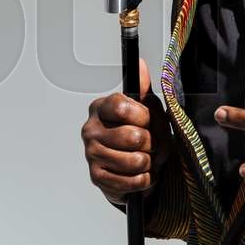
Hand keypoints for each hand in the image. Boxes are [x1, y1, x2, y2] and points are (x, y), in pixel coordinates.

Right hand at [80, 58, 173, 206]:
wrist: (133, 169)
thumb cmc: (139, 135)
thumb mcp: (146, 110)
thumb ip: (143, 89)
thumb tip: (139, 64)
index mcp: (101, 108)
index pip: (122, 107)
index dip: (144, 116)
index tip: (149, 120)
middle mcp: (91, 129)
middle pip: (133, 136)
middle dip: (153, 143)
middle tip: (154, 145)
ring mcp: (91, 154)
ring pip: (136, 160)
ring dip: (151, 163)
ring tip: (148, 160)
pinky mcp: (97, 178)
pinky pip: (133, 181)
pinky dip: (145, 180)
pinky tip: (141, 174)